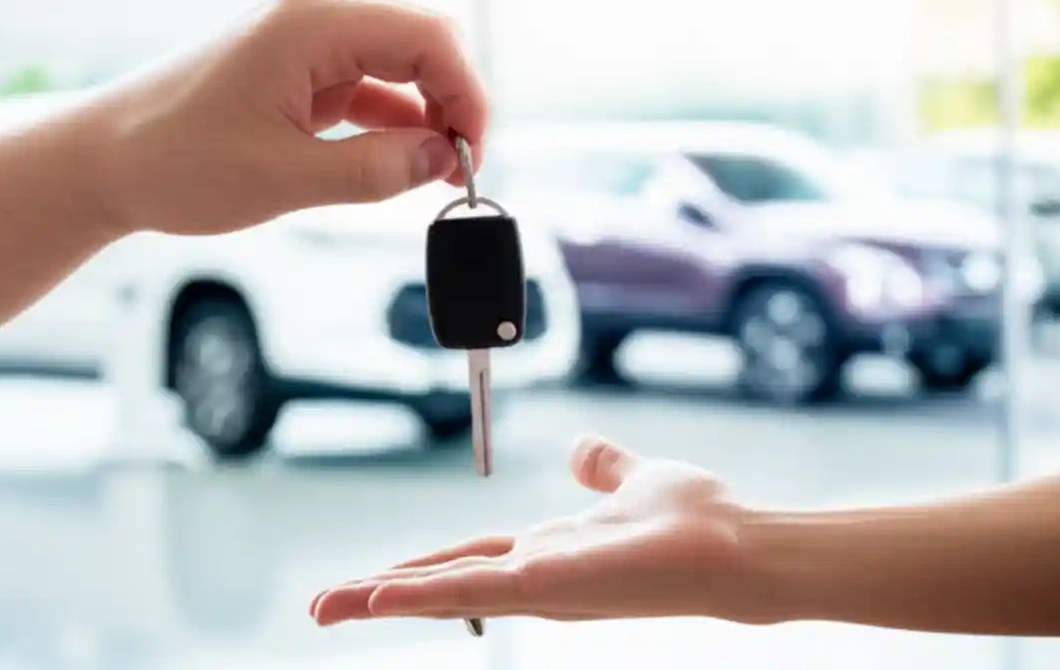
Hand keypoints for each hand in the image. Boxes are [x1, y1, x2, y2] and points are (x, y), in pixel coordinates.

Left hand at [88, 0, 486, 235]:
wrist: (102, 161)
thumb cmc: (174, 160)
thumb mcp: (285, 179)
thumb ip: (373, 171)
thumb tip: (438, 160)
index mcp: (310, 23)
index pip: (428, 39)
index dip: (468, 96)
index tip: (472, 157)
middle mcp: (311, 15)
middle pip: (420, 42)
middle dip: (452, 103)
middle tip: (458, 168)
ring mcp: (302, 39)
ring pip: (397, 66)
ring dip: (423, 116)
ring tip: (431, 174)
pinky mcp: (294, 66)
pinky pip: (365, 85)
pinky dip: (390, 121)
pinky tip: (398, 161)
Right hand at [311, 437, 775, 624]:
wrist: (738, 546)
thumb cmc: (698, 520)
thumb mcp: (633, 478)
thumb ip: (602, 466)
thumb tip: (581, 449)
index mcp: (546, 552)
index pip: (464, 560)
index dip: (416, 568)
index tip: (372, 580)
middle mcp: (534, 575)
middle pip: (440, 582)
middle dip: (379, 594)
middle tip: (321, 609)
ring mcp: (538, 586)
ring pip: (444, 591)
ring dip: (383, 598)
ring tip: (326, 609)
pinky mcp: (548, 586)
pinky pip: (472, 588)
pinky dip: (422, 594)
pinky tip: (379, 597)